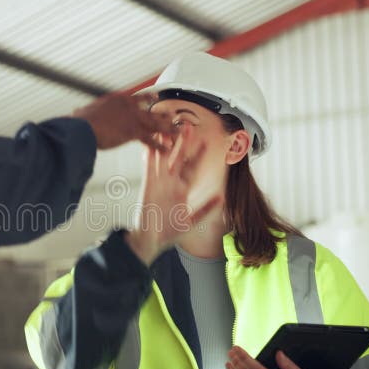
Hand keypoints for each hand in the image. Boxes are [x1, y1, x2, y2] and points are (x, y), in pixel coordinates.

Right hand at [73, 92, 174, 150]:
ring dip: (167, 128)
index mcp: (118, 99)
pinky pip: (150, 139)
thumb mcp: (85, 111)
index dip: (149, 98)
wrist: (83, 128)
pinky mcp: (133, 131)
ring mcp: (133, 118)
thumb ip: (88, 112)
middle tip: (174, 116)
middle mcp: (129, 106)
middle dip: (163, 114)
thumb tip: (78, 112)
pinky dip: (159, 144)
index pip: (138, 97)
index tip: (156, 97)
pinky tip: (167, 148)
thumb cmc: (81, 122)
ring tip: (177, 131)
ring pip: (155, 122)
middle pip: (151, 109)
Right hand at [124, 126, 219, 264]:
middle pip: (178, 159)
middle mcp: (171, 184)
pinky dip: (149, 158)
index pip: (192, 168)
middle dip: (182, 143)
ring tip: (166, 129)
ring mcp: (159, 184)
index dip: (199, 155)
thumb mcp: (191, 221)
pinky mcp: (147, 187)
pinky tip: (151, 145)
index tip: (207, 141)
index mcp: (182, 191)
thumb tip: (221, 197)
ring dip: (164, 145)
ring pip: (162, 160)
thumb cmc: (168, 233)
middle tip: (187, 126)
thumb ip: (205, 209)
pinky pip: (149, 169)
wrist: (149, 242)